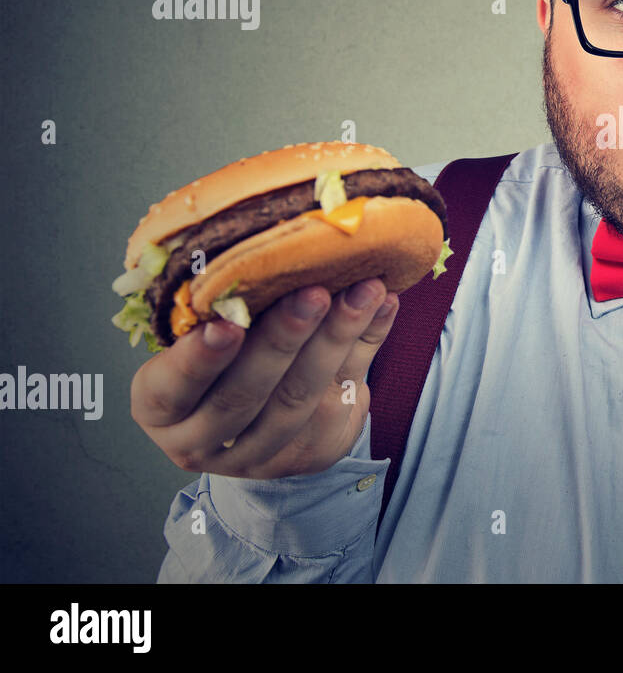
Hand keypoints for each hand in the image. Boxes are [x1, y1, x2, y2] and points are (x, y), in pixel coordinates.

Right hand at [131, 278, 397, 479]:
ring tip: (364, 291)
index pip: (171, 389)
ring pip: (299, 399)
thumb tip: (264, 245)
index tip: (226, 324)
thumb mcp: (202, 335)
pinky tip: (383, 306)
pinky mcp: (312, 454)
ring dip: (336, 338)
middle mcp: (202, 441)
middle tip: (313, 293)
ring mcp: (259, 456)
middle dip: (283, 340)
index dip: (198, 360)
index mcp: (161, 410)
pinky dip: (368, 343)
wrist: (260, 413)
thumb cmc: (221, 356)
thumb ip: (222, 306)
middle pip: (244, 395)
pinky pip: (346, 397)